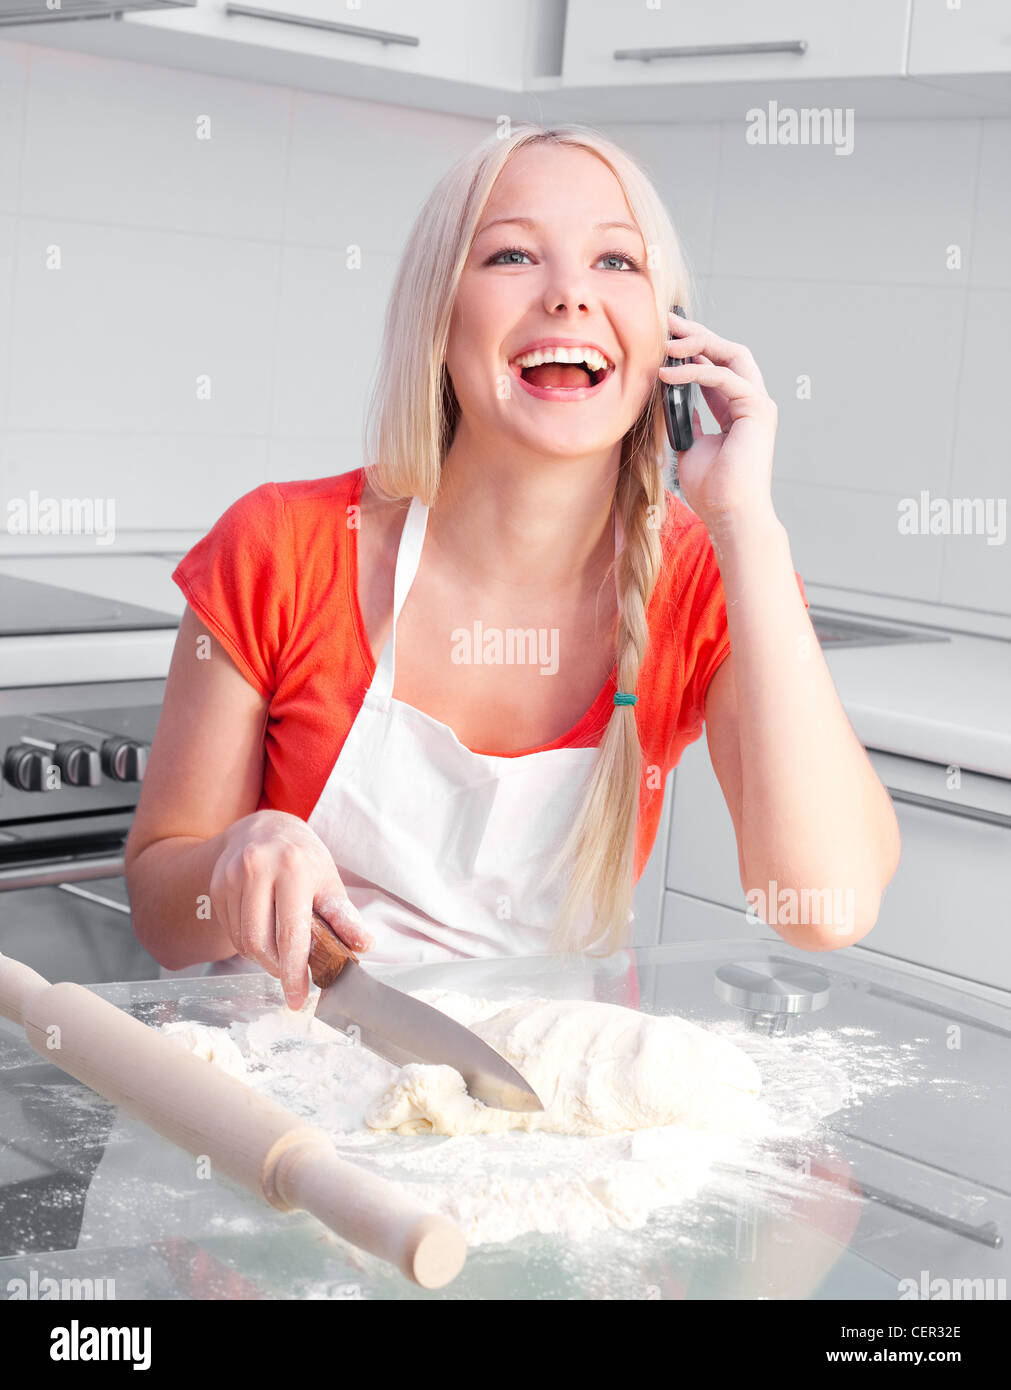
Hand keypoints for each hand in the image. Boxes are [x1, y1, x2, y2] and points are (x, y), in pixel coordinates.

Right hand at [208, 810, 371, 1009]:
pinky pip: (231, 930)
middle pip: (260, 942)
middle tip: (291, 975)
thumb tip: (364, 945)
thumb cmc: (303, 856)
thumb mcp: (329, 880)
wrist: (266, 827)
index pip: (291, 933)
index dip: (294, 972)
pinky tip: (264, 934)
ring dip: (263, 958)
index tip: (298, 999)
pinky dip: (248, 943)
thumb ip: (343, 915)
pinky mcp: (217, 885)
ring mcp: (232, 876)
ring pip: (243, 940)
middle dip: (276, 968)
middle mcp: (257, 868)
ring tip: (281, 951)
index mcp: (292, 867)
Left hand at [660, 310, 778, 535]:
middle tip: (666, 322)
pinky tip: (667, 373)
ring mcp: (758, 403)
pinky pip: (722, 376)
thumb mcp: (689, 445)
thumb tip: (666, 396)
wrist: (729, 514)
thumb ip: (684, 419)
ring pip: (731, 354)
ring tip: (666, 340)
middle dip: (697, 333)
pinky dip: (693, 371)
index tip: (664, 337)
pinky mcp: (758, 409)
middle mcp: (751, 401)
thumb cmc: (711, 489)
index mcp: (737, 408)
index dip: (693, 348)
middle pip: (727, 351)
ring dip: (698, 342)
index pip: (717, 365)